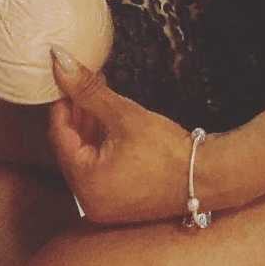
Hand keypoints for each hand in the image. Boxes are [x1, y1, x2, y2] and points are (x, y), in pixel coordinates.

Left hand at [48, 48, 191, 225]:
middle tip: (82, 82)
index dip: (61, 105)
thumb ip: (88, 90)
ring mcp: (104, 204)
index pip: (59, 136)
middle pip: (70, 148)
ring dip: (89, 126)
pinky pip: (100, 168)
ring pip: (85, 157)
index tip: (65, 80)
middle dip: (76, 113)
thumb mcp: (123, 114)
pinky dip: (102, 143)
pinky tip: (109, 118)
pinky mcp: (119, 202)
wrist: (205, 176)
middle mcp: (89, 200)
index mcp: (85, 183)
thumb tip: (60, 61)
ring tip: (97, 93)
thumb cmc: (166, 149)